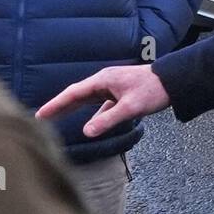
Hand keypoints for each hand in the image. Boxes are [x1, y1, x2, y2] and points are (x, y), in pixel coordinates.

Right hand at [36, 65, 169, 136]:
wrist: (173, 81)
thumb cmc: (153, 90)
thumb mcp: (130, 107)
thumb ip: (108, 120)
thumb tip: (86, 132)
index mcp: (103, 81)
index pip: (73, 93)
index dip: (55, 104)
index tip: (40, 114)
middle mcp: (104, 82)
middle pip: (76, 95)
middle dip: (59, 106)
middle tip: (40, 117)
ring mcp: (112, 87)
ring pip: (88, 100)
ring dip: (74, 109)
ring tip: (57, 118)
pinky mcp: (121, 94)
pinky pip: (102, 105)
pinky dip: (94, 114)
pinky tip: (91, 124)